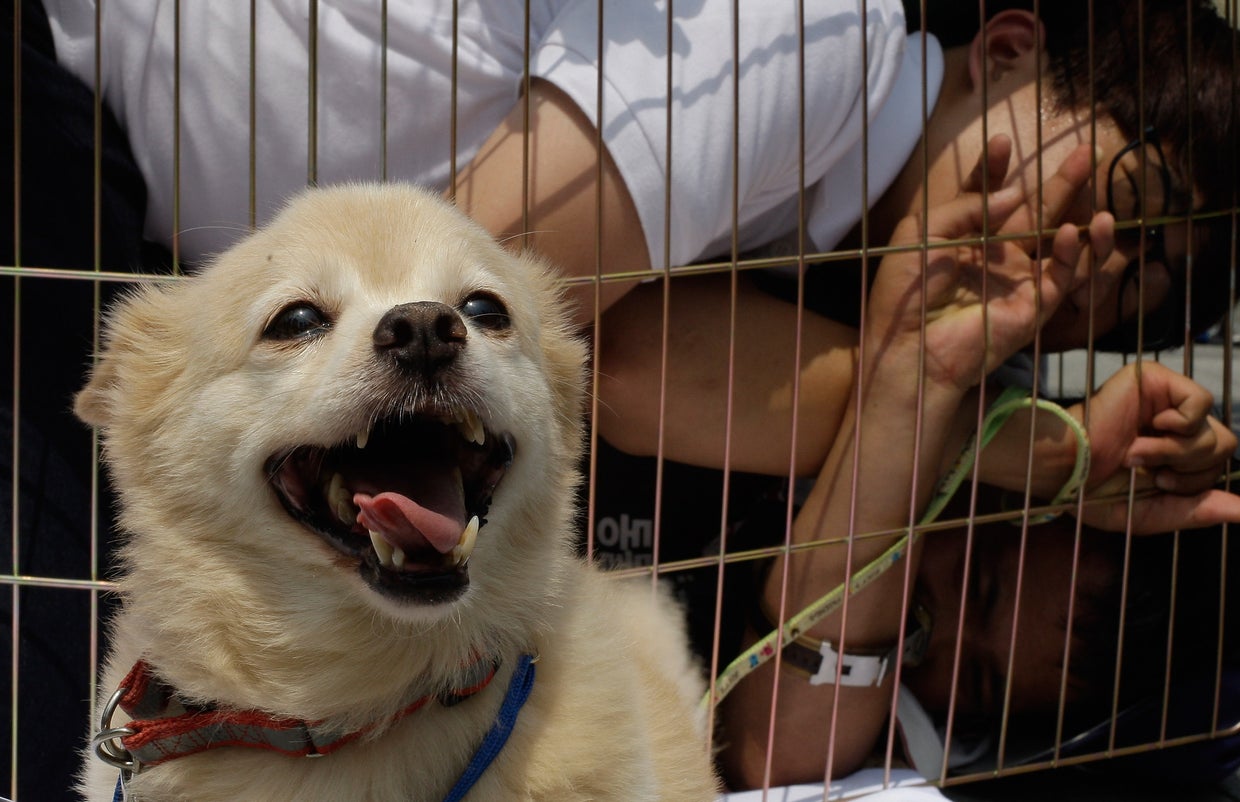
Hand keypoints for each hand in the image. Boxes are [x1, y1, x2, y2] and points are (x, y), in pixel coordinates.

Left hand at [864, 136, 1114, 395]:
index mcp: (961, 240)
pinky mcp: (1032, 308)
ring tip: (1096, 182)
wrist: (908, 347)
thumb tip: (1016, 192)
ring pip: (1059, 242)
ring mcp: (1016, 282)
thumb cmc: (904, 294)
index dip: (994, 171)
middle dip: (1059, 182)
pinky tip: (1077, 229)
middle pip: (1033, 212)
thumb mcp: (922, 234)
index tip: (1003, 141)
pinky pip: (1061, 276)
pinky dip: (1074, 253)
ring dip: (1080, 211)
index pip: (985, 198)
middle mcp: (993, 258)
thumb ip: (965, 207)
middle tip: (1085, 151)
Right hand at [1074, 361, 1239, 532]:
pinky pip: (1200, 401)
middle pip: (1224, 446)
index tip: (1157, 484)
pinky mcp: (1156, 379)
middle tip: (1151, 472)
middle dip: (1191, 470)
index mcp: (1176, 451)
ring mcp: (1167, 399)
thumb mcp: (1154, 512)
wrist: (1065, 467)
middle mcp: (1176, 423)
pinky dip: (1183, 422)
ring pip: (1212, 429)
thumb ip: (1200, 510)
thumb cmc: (1095, 490)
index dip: (1197, 482)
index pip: (1218, 463)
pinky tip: (1156, 426)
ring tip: (1138, 452)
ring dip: (1176, 451)